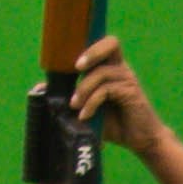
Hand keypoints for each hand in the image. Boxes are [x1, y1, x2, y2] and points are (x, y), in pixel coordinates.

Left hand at [69, 37, 160, 158]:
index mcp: (111, 67)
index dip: (88, 45)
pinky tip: (85, 115)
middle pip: (111, 43)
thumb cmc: (114, 123)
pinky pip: (106, 90)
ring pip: (101, 72)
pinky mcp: (131, 92)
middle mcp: (120, 68)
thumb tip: (41, 88)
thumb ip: (68, 96)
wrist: (141, 140)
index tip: (70, 60)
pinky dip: (91, 102)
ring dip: (83, 89)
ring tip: (75, 106)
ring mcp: (127, 79)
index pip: (103, 44)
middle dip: (91, 52)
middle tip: (76, 67)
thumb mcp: (87, 108)